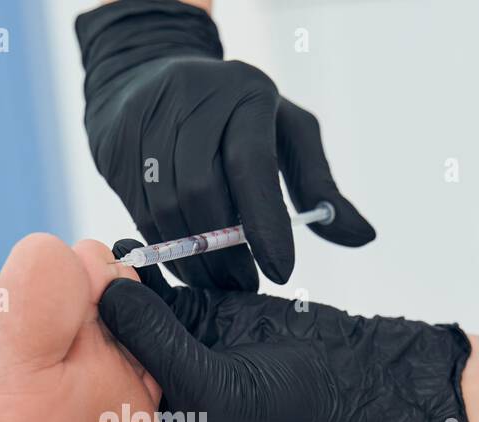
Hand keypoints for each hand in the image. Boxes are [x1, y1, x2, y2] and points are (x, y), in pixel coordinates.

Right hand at [76, 0, 374, 291]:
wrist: (150, 77)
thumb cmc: (235, 117)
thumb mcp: (286, 136)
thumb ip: (320, 186)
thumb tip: (362, 237)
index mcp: (247, 94)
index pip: (252, 165)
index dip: (265, 224)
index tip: (280, 272)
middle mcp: (194, 99)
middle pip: (200, 192)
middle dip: (223, 251)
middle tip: (244, 286)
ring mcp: (149, 118)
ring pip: (165, 206)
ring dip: (193, 256)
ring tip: (218, 281)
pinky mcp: (116, 144)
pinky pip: (138, 210)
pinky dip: (165, 246)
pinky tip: (187, 262)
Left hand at [97, 240, 471, 421]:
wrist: (344, 374)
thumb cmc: (281, 403)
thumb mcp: (208, 383)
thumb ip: (153, 341)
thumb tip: (106, 291)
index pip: (85, 395)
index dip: (65, 363)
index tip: (53, 322)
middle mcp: (146, 388)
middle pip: (98, 346)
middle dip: (85, 312)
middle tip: (69, 274)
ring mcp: (167, 346)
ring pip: (125, 308)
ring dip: (114, 281)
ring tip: (100, 252)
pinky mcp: (192, 309)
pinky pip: (156, 283)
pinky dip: (144, 263)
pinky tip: (131, 242)